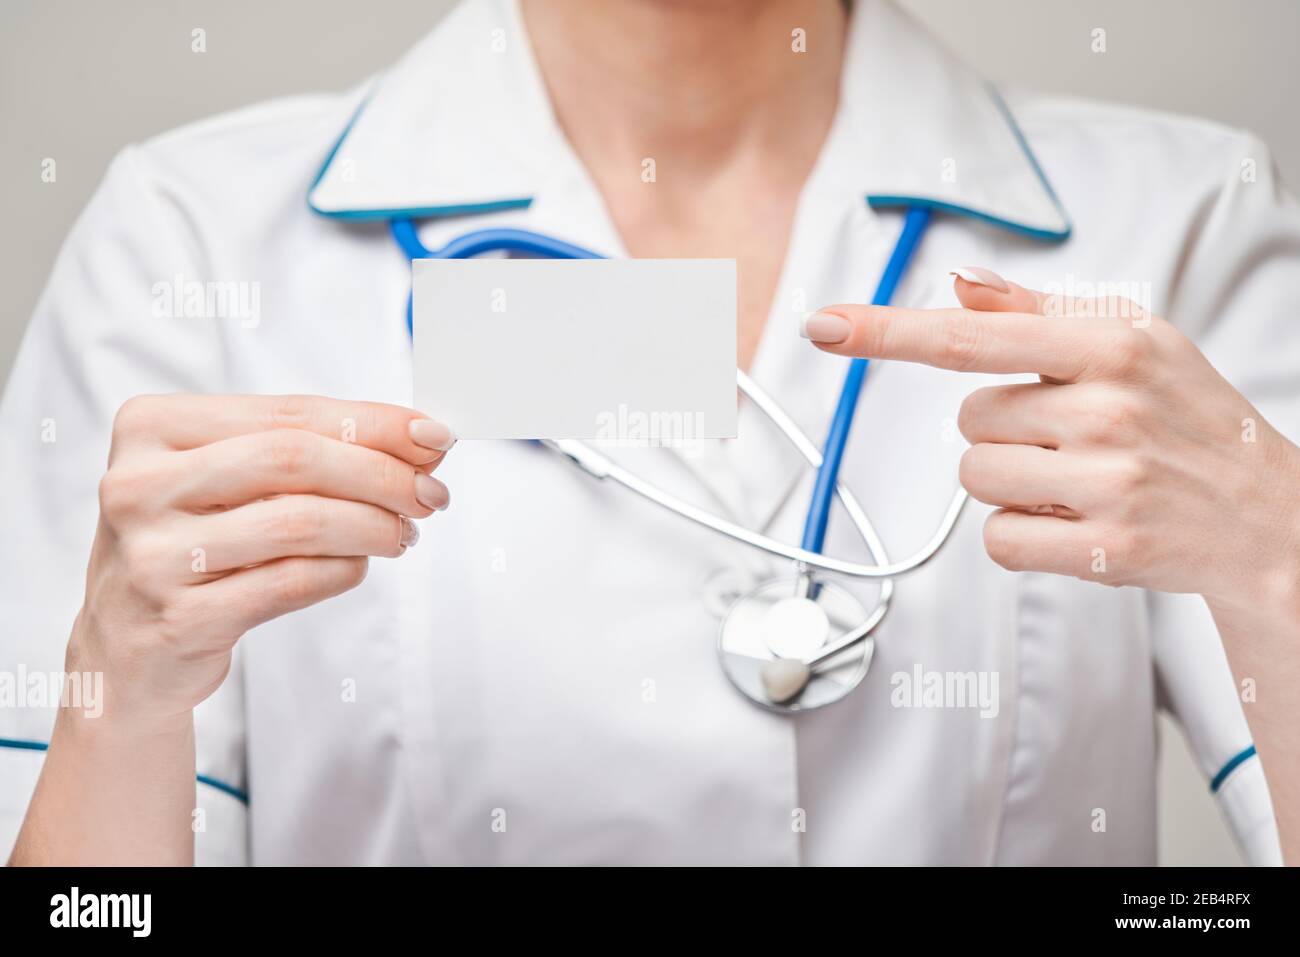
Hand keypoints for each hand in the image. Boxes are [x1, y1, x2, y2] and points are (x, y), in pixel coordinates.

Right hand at [72, 394, 454, 727]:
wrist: (126, 653)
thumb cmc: (191, 546)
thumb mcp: (228, 481)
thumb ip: (311, 449)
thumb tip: (419, 440)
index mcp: (150, 428)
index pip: (288, 414)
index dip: (373, 423)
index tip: (433, 437)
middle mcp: (139, 486)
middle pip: (296, 461)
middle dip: (382, 475)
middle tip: (431, 494)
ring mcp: (153, 556)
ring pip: (301, 523)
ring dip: (373, 526)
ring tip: (402, 533)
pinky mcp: (179, 620)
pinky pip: (291, 583)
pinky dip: (343, 570)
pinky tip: (360, 565)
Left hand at [801, 268, 1299, 616]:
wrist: (1267, 514)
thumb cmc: (1187, 418)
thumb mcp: (1135, 341)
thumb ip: (1038, 314)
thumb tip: (959, 284)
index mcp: (1111, 344)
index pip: (972, 337)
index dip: (889, 331)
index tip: (825, 325)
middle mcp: (1108, 407)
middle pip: (969, 418)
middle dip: (1007, 430)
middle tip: (1074, 438)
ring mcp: (1109, 480)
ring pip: (977, 478)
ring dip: (1013, 483)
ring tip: (1080, 479)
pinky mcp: (1107, 546)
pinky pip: (999, 539)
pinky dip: (1025, 534)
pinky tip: (1077, 520)